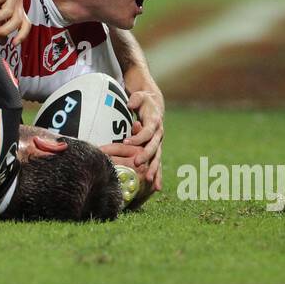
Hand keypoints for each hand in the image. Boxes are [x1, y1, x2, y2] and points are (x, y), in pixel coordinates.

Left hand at [100, 89, 163, 207]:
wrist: (155, 107)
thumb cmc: (144, 101)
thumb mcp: (140, 96)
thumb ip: (136, 99)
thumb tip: (130, 103)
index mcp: (154, 123)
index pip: (146, 132)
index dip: (137, 137)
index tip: (125, 141)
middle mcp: (158, 135)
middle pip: (153, 147)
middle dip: (145, 156)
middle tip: (137, 163)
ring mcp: (158, 144)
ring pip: (157, 158)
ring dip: (154, 170)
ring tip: (148, 180)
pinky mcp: (156, 150)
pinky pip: (158, 164)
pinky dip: (158, 175)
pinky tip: (156, 187)